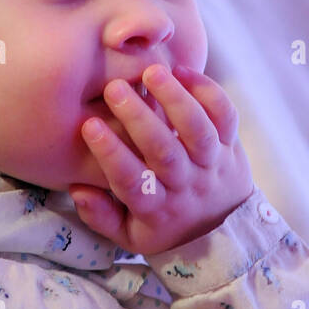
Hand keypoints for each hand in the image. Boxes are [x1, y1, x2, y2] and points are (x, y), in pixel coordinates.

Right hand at [68, 63, 253, 254]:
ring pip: (197, 130)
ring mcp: (211, 163)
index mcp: (157, 208)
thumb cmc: (167, 227)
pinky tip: (183, 72)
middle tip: (114, 88)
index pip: (131, 182)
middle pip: (164, 151)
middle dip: (138, 117)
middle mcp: (186, 185)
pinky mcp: (231, 144)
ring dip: (175, 98)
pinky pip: (225, 116)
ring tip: (152, 72)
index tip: (89, 125)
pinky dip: (208, 92)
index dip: (110, 154)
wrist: (224, 232)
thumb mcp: (130, 236)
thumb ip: (101, 216)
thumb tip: (77, 189)